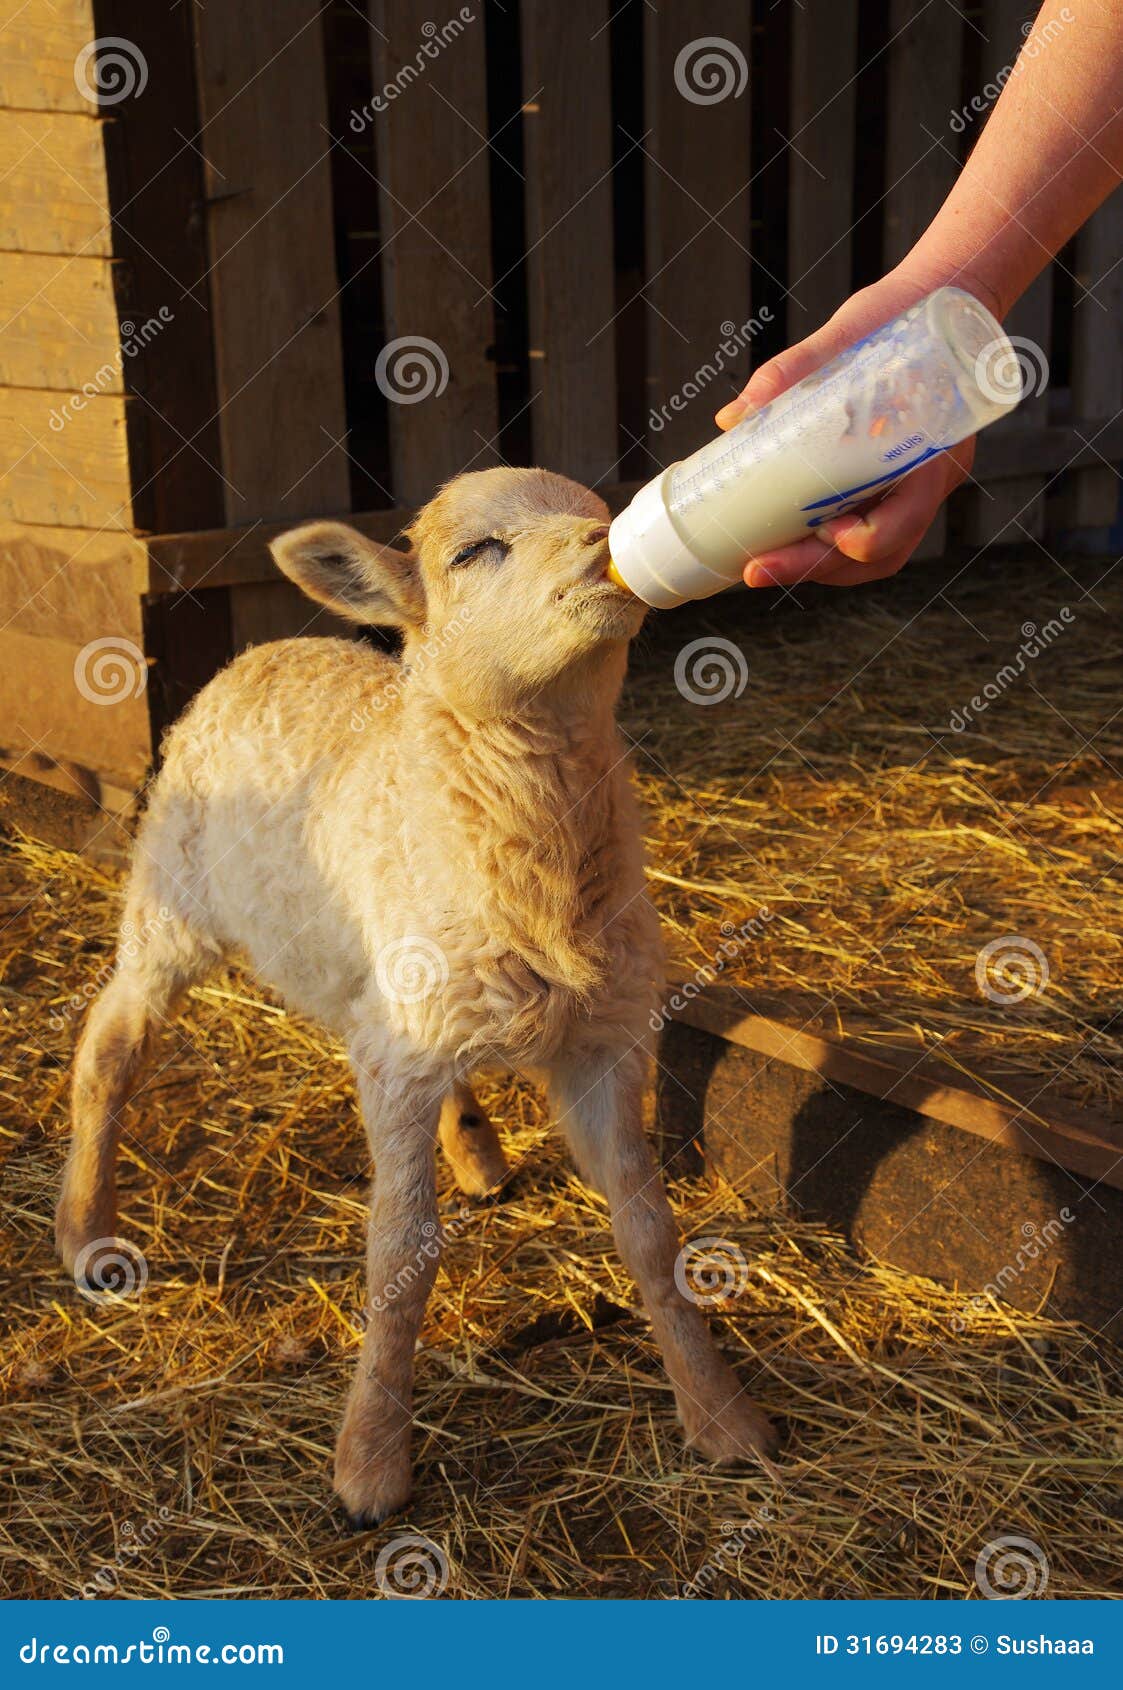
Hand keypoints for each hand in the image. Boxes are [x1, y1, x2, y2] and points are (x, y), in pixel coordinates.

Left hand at [714, 270, 977, 587]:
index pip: (901, 521)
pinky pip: (867, 529)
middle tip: (757, 571)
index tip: (817, 533)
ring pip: (875, 555)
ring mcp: (916, 486)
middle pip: (882, 554)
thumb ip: (793, 369)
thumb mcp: (851, 331)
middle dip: (817, 569)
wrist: (940, 298)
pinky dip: (827, 545)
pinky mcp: (896, 482)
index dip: (858, 542)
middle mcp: (931, 479)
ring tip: (763, 564)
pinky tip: (784, 539)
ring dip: (819, 568)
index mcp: (936, 450)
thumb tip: (731, 417)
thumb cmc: (902, 312)